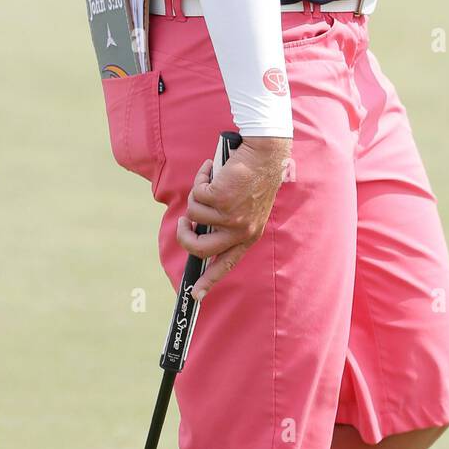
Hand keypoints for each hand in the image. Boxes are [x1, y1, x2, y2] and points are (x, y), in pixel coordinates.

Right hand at [177, 137, 290, 299]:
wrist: (265, 154)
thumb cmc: (254, 177)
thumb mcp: (247, 208)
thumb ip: (227, 223)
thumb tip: (198, 231)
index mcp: (249, 236)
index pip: (227, 264)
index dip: (209, 280)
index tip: (196, 295)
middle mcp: (240, 230)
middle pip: (199, 249)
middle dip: (183, 236)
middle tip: (183, 223)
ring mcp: (230, 216)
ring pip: (193, 214)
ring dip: (197, 194)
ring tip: (212, 179)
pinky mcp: (220, 198)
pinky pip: (196, 193)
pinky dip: (200, 178)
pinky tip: (213, 168)